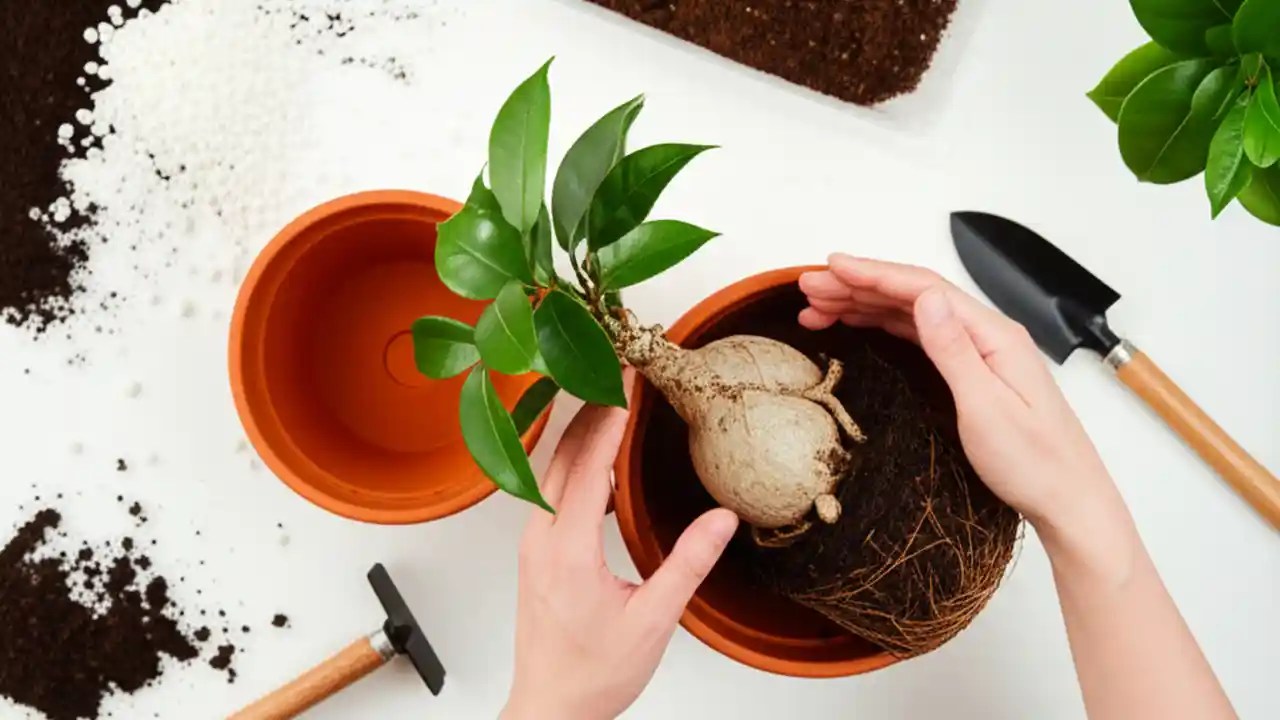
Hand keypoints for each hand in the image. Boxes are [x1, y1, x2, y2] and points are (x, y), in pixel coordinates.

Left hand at [502, 375, 739, 719]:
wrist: (550, 710)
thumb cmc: (593, 675)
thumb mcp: (653, 620)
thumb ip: (688, 565)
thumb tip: (723, 520)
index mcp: (565, 548)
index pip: (589, 462)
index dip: (610, 413)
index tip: (628, 377)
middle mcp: (538, 538)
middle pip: (563, 453)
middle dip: (593, 406)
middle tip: (620, 369)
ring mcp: (531, 544)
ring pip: (552, 469)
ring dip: (582, 431)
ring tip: (613, 398)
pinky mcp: (534, 553)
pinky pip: (551, 490)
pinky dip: (577, 462)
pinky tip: (601, 459)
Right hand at [798, 254, 1120, 534]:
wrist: (1070, 501)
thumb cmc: (1034, 463)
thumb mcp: (986, 408)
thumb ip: (952, 350)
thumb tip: (925, 298)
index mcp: (993, 335)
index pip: (922, 288)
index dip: (872, 274)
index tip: (831, 268)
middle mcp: (987, 335)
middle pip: (914, 295)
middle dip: (858, 286)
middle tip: (810, 288)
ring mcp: (981, 353)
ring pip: (914, 314)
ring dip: (866, 304)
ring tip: (821, 306)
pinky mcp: (975, 373)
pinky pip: (922, 336)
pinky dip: (885, 325)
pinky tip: (863, 324)